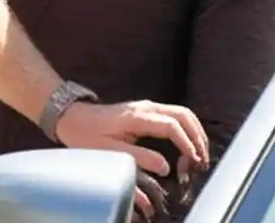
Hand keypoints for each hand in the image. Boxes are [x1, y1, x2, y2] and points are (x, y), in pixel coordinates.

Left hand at [54, 100, 209, 215]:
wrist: (72, 118)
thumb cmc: (87, 135)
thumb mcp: (109, 150)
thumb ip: (138, 158)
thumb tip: (165, 167)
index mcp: (137, 116)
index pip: (172, 126)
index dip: (186, 144)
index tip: (193, 161)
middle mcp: (146, 107)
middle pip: (184, 115)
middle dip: (198, 137)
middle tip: (202, 161)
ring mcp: (147, 107)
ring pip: (182, 113)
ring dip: (195, 132)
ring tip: (199, 155)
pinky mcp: (147, 111)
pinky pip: (175, 116)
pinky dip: (187, 129)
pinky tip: (188, 146)